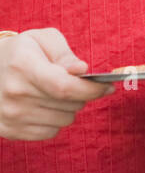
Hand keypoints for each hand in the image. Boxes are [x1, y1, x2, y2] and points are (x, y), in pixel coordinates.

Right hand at [0, 29, 114, 141]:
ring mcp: (10, 115)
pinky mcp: (8, 130)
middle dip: (82, 95)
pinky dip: (55, 120)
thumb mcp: (41, 39)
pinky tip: (45, 106)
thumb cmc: (20, 52)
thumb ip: (65, 53)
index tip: (108, 87)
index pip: (64, 87)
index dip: (91, 90)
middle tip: (77, 84)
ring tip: (57, 93)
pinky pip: (50, 132)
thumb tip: (82, 70)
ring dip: (69, 108)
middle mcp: (14, 93)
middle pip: (68, 105)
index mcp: (23, 65)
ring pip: (63, 121)